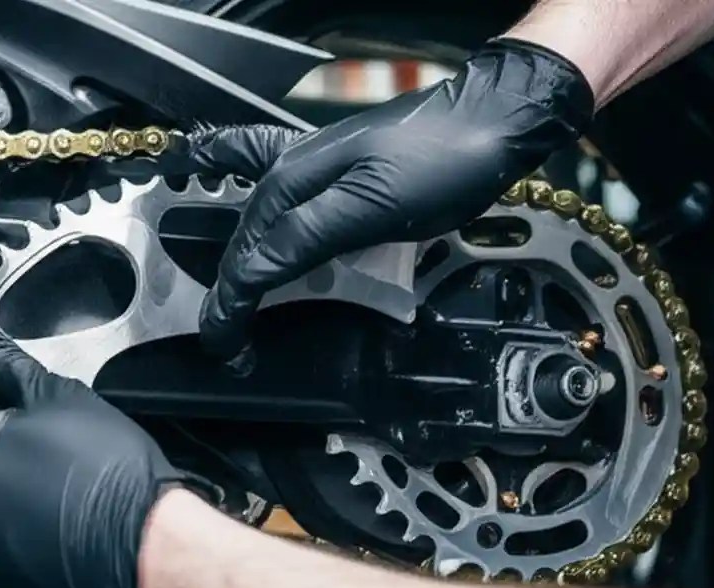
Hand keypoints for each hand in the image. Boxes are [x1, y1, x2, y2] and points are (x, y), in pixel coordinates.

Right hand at [175, 38, 594, 367]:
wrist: (491, 119)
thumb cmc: (441, 162)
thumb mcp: (371, 207)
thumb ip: (304, 237)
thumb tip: (249, 271)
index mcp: (290, 181)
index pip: (246, 255)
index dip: (229, 302)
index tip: (222, 342)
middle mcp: (290, 170)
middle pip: (245, 239)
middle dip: (230, 286)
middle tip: (226, 334)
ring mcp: (313, 170)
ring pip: (258, 220)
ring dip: (242, 257)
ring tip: (230, 297)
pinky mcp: (339, 176)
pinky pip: (288, 210)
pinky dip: (271, 230)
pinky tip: (269, 239)